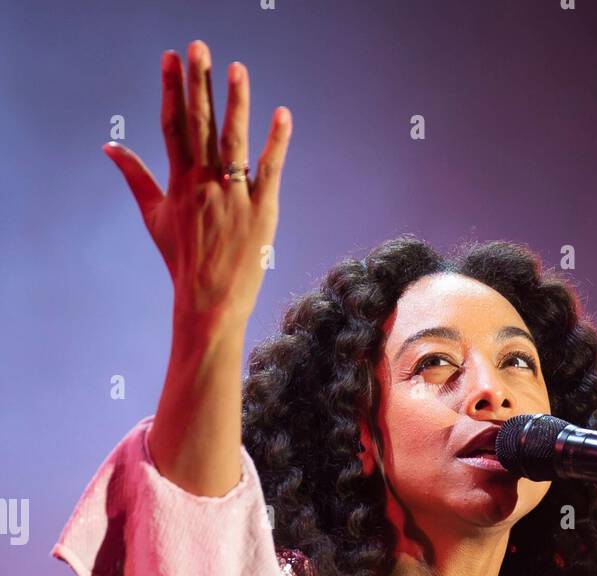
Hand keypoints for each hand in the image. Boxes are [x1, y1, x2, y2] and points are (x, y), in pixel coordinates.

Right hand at [102, 39, 291, 327]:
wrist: (210, 302)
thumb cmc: (181, 260)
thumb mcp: (154, 216)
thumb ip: (135, 177)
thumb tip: (109, 148)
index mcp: (179, 183)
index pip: (174, 127)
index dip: (172, 90)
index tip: (170, 58)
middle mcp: (204, 185)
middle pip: (201, 125)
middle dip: (198, 83)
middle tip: (198, 46)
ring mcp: (234, 197)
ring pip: (234, 141)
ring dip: (236, 102)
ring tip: (237, 68)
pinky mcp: (262, 211)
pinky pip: (269, 170)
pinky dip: (276, 142)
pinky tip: (282, 114)